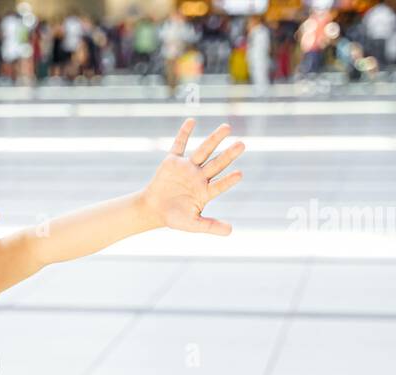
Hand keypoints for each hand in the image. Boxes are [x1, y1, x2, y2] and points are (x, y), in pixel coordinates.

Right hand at [141, 119, 244, 235]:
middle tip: (242, 145)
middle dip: (229, 155)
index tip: (240, 174)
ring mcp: (187, 167)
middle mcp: (199, 177)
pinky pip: (179, 144)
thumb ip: (210, 226)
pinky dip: (184, 133)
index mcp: (205, 191)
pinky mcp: (173, 161)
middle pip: (216, 163)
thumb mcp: (193, 224)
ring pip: (203, 151)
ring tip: (227, 127)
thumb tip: (230, 231)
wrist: (152, 209)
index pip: (220, 185)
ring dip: (214, 139)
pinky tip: (192, 121)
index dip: (228, 180)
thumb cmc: (174, 217)